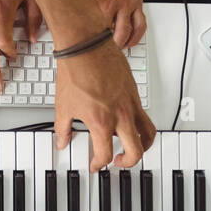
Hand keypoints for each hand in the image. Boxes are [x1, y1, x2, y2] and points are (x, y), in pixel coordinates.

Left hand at [54, 37, 154, 170]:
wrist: (85, 45)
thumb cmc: (75, 71)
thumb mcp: (63, 106)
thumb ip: (62, 129)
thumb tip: (62, 141)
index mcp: (101, 122)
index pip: (105, 155)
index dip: (99, 165)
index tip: (95, 165)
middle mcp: (120, 116)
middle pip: (136, 151)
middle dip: (128, 162)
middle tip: (118, 161)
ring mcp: (130, 104)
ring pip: (148, 133)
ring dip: (143, 145)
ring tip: (133, 147)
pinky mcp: (134, 92)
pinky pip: (144, 115)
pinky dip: (140, 124)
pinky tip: (128, 122)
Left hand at [82, 0, 146, 47]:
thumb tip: (52, 10)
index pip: (88, 24)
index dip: (83, 39)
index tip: (78, 47)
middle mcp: (112, 2)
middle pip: (106, 32)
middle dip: (100, 45)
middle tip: (93, 52)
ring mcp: (126, 5)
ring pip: (125, 33)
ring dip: (118, 45)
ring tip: (110, 50)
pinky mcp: (137, 6)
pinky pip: (140, 26)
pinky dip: (134, 38)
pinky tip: (127, 44)